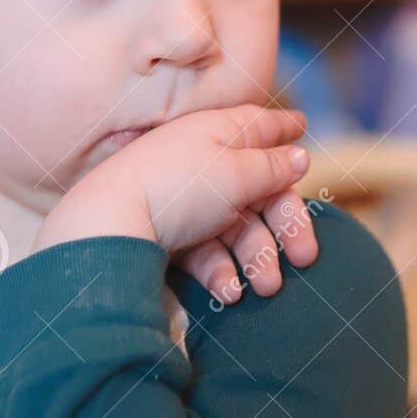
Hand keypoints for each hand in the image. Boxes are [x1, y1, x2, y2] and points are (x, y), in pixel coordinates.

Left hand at [32, 104, 319, 303]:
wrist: (109, 227)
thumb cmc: (178, 188)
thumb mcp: (235, 173)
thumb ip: (273, 167)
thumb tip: (301, 154)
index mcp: (217, 132)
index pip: (258, 125)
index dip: (282, 127)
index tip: (301, 124)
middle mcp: (203, 162)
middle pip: (259, 190)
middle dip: (285, 225)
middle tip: (307, 257)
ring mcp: (186, 201)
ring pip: (237, 228)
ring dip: (257, 259)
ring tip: (266, 288)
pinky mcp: (170, 235)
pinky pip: (206, 251)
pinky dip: (220, 271)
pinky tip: (227, 292)